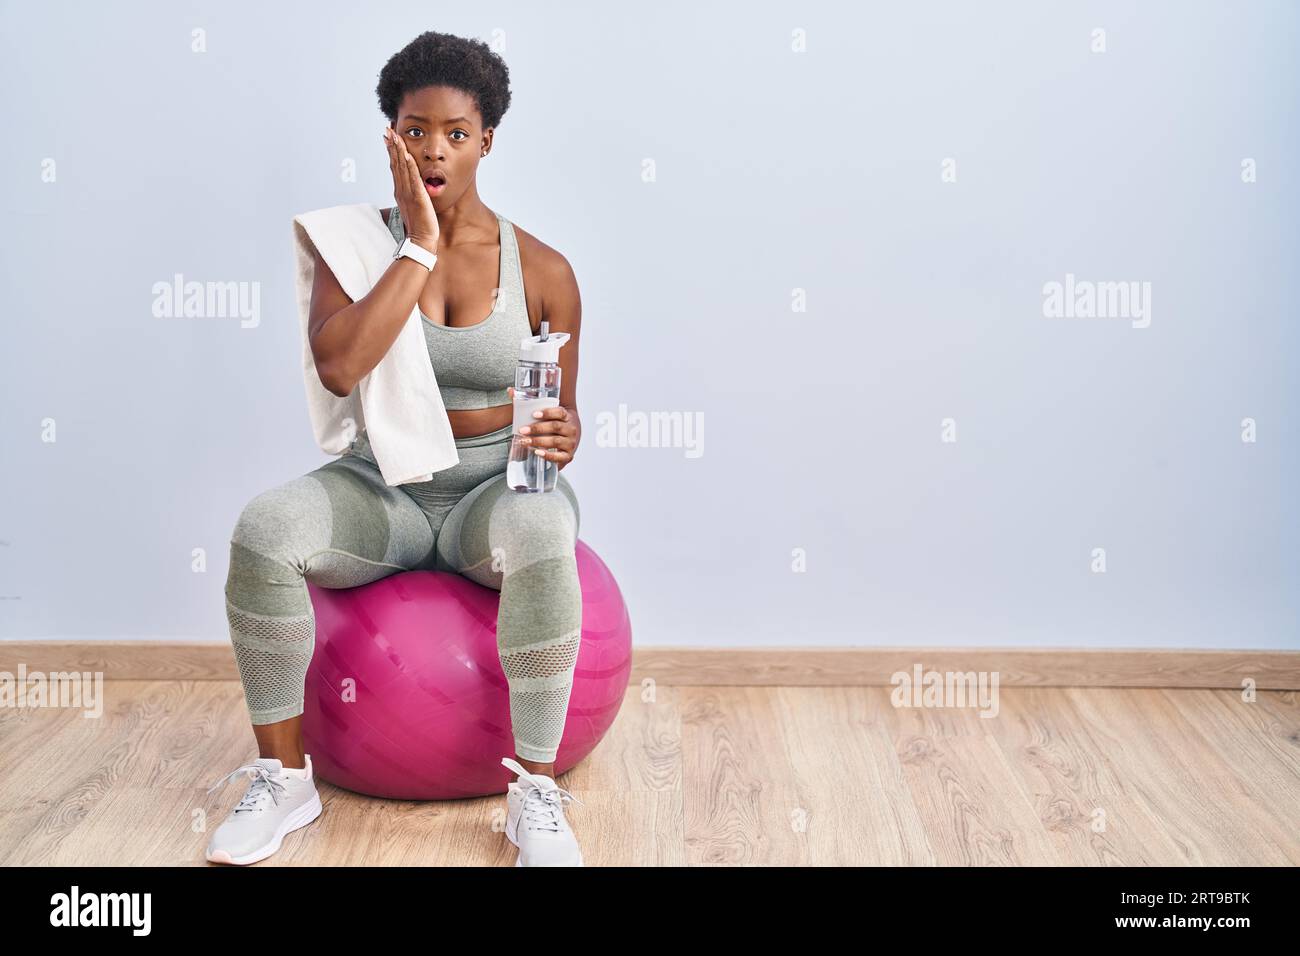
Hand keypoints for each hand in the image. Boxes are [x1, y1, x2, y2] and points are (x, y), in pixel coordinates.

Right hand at [384, 126, 439, 251]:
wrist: (421, 240)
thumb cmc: (420, 224)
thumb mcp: (413, 205)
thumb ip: (410, 193)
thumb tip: (409, 186)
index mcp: (400, 191)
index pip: (394, 166)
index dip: (391, 151)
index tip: (388, 137)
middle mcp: (401, 190)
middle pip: (395, 163)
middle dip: (391, 146)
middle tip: (387, 130)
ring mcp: (408, 193)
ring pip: (401, 168)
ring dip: (398, 151)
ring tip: (394, 136)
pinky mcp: (417, 198)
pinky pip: (413, 180)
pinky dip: (410, 167)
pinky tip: (408, 155)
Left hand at [508, 388, 578, 468]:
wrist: (572, 435)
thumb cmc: (556, 422)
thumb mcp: (549, 412)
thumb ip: (529, 401)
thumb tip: (510, 391)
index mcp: (568, 416)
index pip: (560, 412)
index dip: (547, 413)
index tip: (533, 414)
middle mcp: (571, 429)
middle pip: (555, 427)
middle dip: (537, 429)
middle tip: (522, 430)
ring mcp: (571, 443)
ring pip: (555, 441)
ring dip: (538, 441)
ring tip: (524, 441)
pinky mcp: (568, 455)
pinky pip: (559, 457)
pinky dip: (548, 455)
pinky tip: (537, 452)